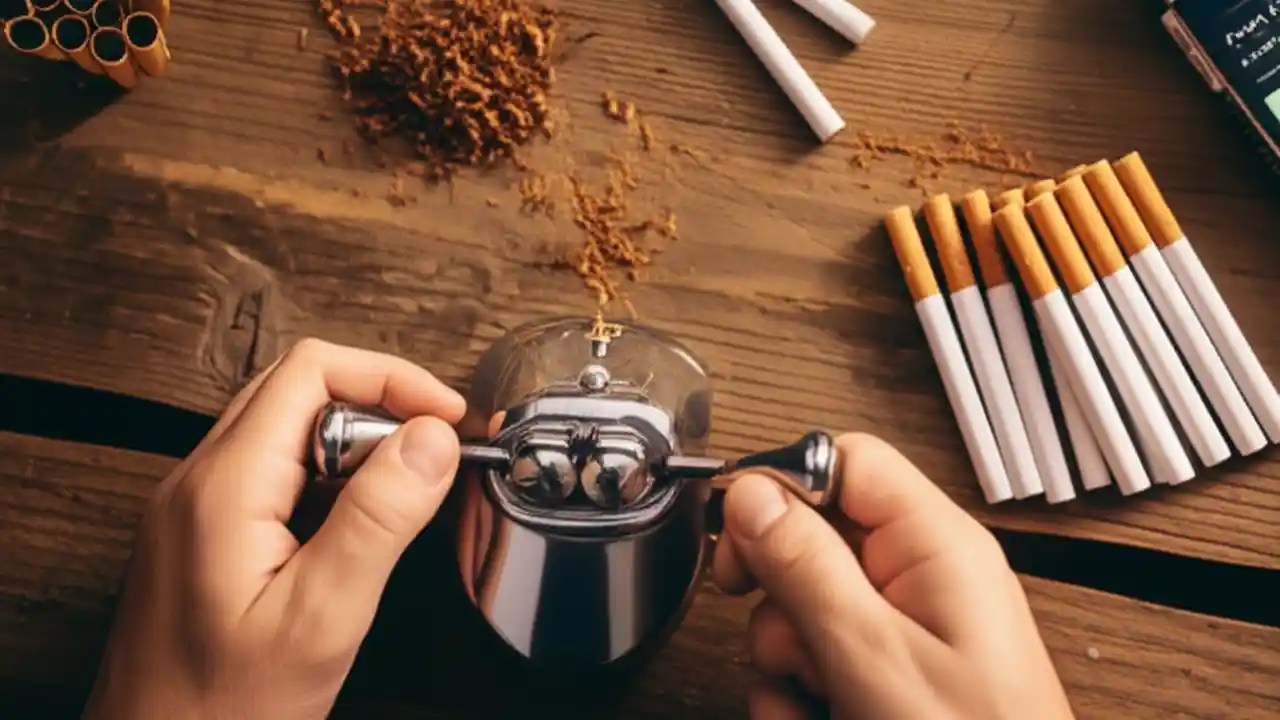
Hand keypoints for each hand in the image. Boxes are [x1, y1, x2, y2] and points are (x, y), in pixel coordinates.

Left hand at [83, 339, 465, 719]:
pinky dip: (325, 478)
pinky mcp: (202, 534)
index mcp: (225, 487)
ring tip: (398, 499)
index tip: (446, 418)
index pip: (312, 370)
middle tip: (431, 456)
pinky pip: (270, 471)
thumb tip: (431, 439)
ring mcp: (194, 507)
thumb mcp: (322, 616)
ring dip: (353, 443)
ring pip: (284, 427)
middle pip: (298, 387)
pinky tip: (352, 529)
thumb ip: (378, 520)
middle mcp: (198, 482)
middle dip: (377, 404)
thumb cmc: (222, 711)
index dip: (391, 378)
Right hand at [712, 434, 1073, 719]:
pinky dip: (800, 690)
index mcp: (936, 546)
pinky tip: (816, 717)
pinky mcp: (887, 675)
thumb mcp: (871, 655)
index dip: (784, 484)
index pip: (847, 461)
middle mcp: (923, 577)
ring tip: (815, 697)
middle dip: (779, 587)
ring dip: (785, 652)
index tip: (738, 533)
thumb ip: (807, 566)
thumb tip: (752, 493)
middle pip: (816, 533)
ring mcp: (905, 630)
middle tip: (769, 624)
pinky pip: (817, 655)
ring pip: (805, 602)